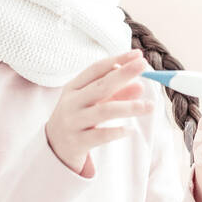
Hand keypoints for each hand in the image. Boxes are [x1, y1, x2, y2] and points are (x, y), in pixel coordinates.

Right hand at [45, 49, 153, 174]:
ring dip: (128, 107)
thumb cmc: (77, 118)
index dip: (117, 60)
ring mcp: (73, 122)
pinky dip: (117, 132)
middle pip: (100, 86)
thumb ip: (115, 94)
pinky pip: (100, 136)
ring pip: (103, 111)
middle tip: (144, 66)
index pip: (96, 69)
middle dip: (123, 74)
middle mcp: (71, 102)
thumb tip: (140, 85)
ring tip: (149, 106)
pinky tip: (131, 130)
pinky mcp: (77, 142)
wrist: (53, 147)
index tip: (137, 54)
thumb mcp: (92, 103)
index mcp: (74, 88)